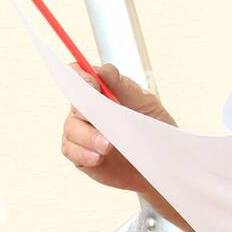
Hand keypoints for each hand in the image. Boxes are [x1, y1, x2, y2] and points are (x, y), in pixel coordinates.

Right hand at [61, 61, 175, 193]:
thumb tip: (105, 70)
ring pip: (72, 128)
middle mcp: (87, 109)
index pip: (80, 75)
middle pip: (75, 103)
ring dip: (89, 136)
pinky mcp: (80, 154)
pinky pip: (72, 151)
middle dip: (87, 109)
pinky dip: (85, 153)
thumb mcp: (146, 104)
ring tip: (108, 145)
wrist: (160, 160)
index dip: (81, 76)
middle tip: (102, 118)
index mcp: (102, 91)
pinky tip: (98, 157)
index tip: (92, 84)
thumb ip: (125, 87)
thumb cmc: (152, 128)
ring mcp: (81, 131)